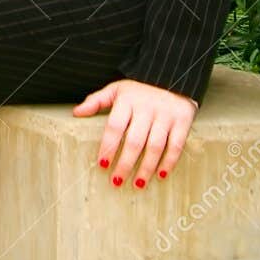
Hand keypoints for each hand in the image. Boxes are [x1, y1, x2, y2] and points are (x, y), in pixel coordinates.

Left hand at [72, 78, 197, 189]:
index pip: (115, 126)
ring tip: (138, 184)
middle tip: (116, 181)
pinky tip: (160, 175)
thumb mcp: (117, 89)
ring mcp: (166, 114)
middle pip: (135, 141)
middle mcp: (147, 107)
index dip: (108, 147)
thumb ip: (97, 101)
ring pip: (155, 146)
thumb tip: (76, 113)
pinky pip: (176, 145)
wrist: (173, 75)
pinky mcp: (183, 119)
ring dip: (146, 168)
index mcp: (128, 99)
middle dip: (125, 163)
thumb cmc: (140, 89)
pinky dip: (169, 162)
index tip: (102, 165)